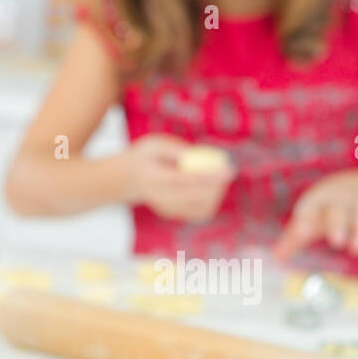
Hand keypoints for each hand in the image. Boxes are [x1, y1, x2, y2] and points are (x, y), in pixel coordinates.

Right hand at [121, 134, 235, 221]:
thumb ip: (175, 149)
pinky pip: (199, 213)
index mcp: (153, 178)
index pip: (185, 180)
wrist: (128, 179)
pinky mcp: (174, 214)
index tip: (229, 170)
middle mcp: (159, 197)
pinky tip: (208, 187)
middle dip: (217, 186)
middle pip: (195, 197)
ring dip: (215, 194)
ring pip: (200, 208)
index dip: (209, 176)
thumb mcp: (155, 144)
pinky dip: (210, 201)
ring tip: (215, 177)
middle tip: (226, 171)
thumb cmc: (146, 157)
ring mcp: (166, 209)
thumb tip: (197, 155)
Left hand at [272, 170, 357, 261]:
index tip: (301, 233)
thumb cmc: (333, 206)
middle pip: (339, 208)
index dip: (306, 216)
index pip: (312, 203)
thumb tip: (276, 258)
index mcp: (323, 196)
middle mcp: (343, 198)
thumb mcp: (315, 215)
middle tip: (335, 241)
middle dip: (337, 223)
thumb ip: (296, 236)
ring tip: (355, 249)